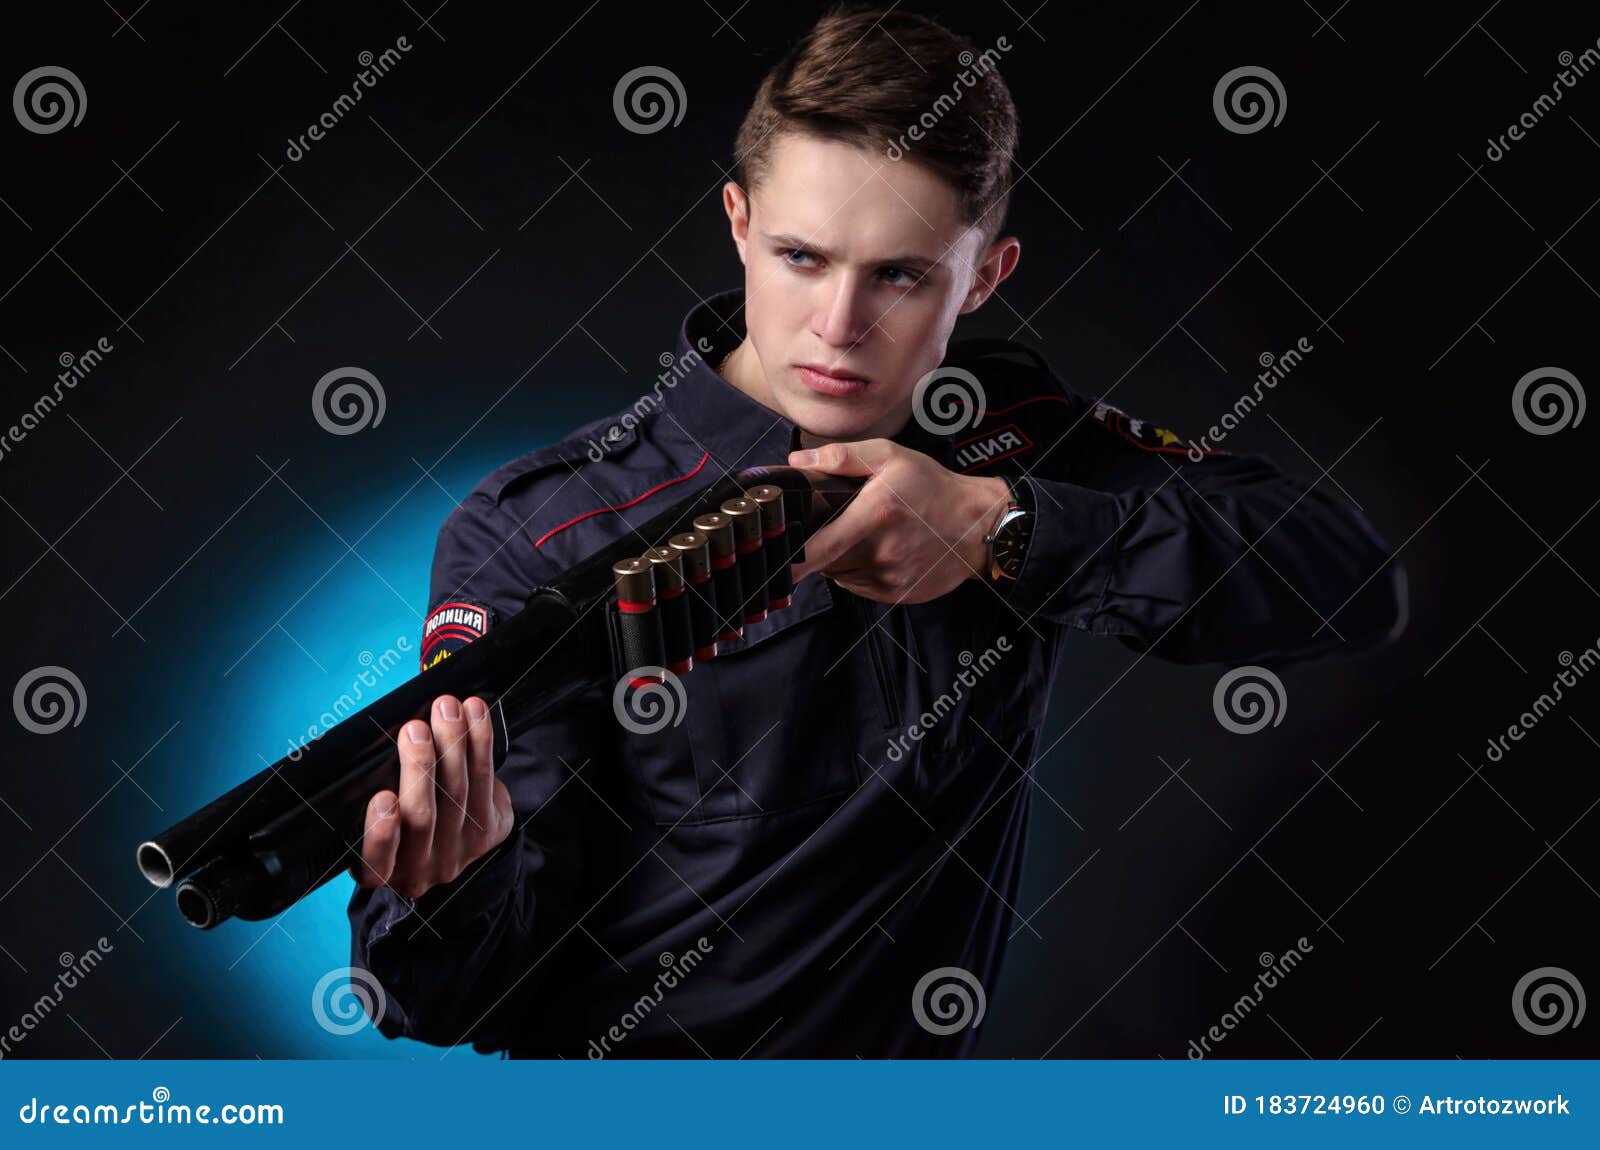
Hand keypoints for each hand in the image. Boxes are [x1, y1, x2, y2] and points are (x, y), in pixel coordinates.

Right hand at [350, 694, 513, 899]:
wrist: (454, 840)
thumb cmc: (403, 823)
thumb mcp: (379, 824)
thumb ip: (377, 797)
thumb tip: (388, 743)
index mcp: (382, 871)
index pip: (376, 862)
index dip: (380, 833)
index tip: (384, 797)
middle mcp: (421, 869)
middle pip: (422, 817)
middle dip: (419, 767)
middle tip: (415, 729)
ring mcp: (459, 852)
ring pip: (457, 793)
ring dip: (453, 743)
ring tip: (446, 709)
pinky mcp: (489, 830)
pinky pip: (486, 779)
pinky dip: (480, 740)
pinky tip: (474, 713)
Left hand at [788, 439, 1013, 603]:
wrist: (979, 525)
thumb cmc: (933, 487)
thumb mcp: (891, 456)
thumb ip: (842, 457)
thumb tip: (797, 463)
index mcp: (875, 514)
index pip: (817, 549)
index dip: (789, 559)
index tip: (772, 560)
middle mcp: (881, 551)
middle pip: (824, 560)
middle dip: (820, 543)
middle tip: (837, 522)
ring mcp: (889, 577)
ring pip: (840, 573)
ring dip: (839, 557)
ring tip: (864, 533)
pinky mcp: (897, 594)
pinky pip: (859, 585)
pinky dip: (859, 570)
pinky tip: (879, 550)